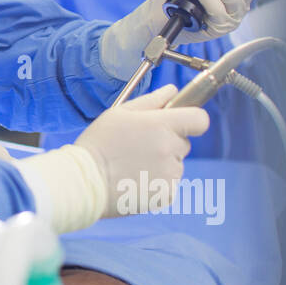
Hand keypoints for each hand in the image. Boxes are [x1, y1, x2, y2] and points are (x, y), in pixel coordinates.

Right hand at [72, 85, 206, 215]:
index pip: (200, 119)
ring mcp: (170, 174)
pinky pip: (168, 183)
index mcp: (161, 125)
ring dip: (162, 163)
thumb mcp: (119, 113)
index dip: (192, 119)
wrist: (85, 181)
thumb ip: (151, 100)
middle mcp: (170, 149)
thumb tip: (172, 90)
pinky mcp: (166, 194)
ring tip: (133, 165)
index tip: (180, 122)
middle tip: (140, 145)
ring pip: (176, 164)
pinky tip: (135, 179)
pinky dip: (156, 182)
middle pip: (184, 142)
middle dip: (168, 142)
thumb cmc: (99, 144)